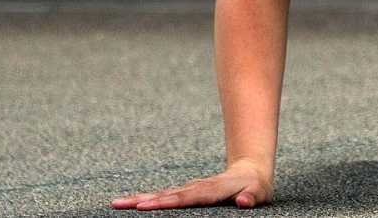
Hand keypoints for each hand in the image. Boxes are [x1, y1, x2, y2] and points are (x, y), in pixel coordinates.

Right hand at [111, 159, 273, 210]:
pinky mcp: (186, 192)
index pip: (186, 197)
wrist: (251, 171)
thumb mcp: (259, 193)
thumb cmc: (255, 187)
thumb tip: (244, 201)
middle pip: (167, 195)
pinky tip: (130, 203)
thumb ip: (252, 197)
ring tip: (117, 203)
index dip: (167, 201)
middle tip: (120, 204)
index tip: (146, 205)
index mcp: (212, 190)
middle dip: (143, 200)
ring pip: (161, 194)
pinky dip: (146, 199)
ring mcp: (190, 189)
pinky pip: (164, 195)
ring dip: (139, 198)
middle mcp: (196, 187)